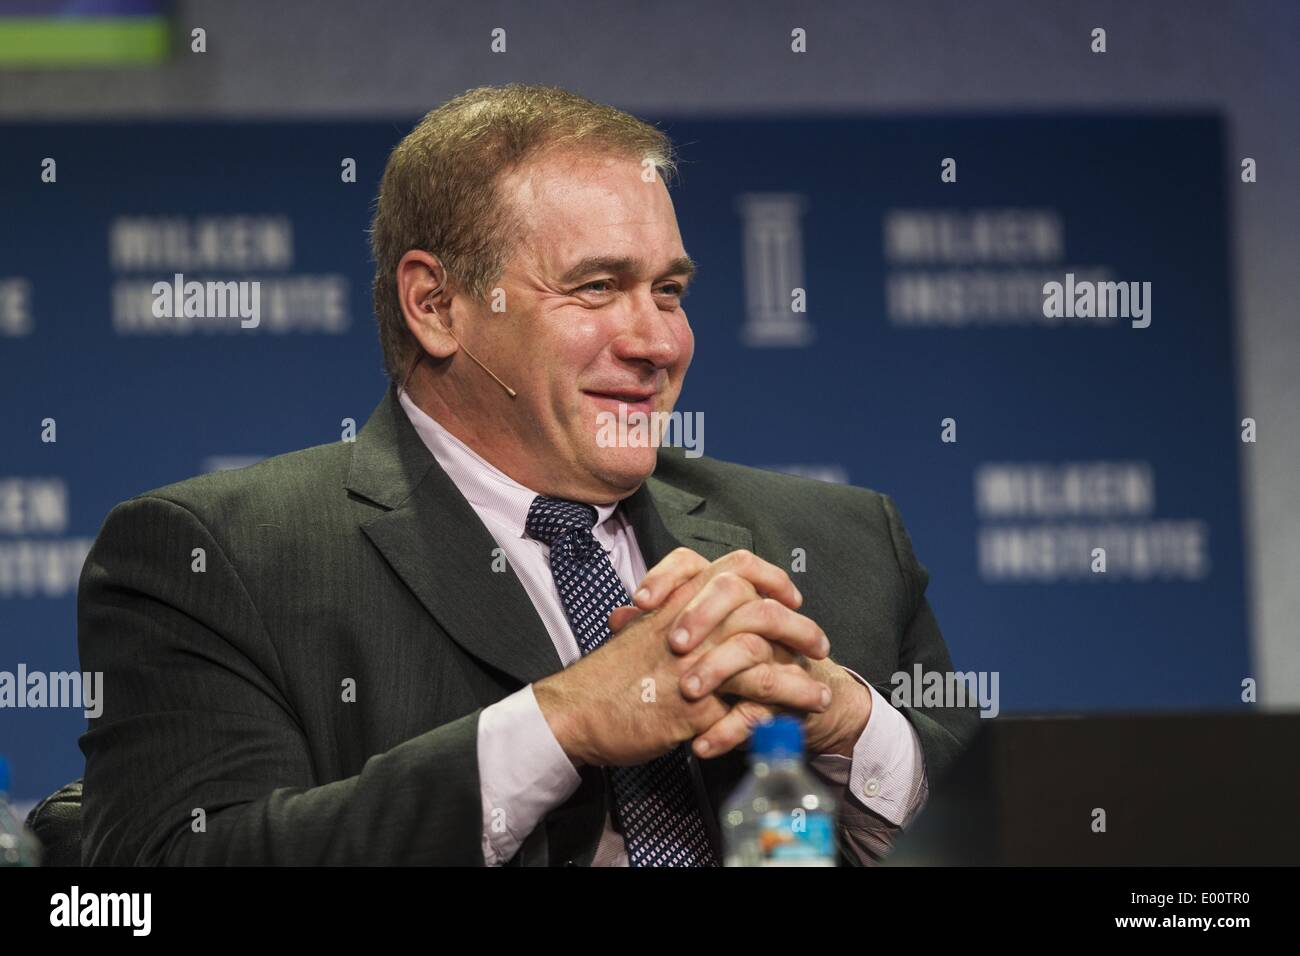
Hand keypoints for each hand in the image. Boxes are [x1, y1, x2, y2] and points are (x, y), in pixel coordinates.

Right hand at [533, 549, 830, 767]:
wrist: (575, 711)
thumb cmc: (605, 677)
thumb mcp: (640, 632)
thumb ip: (671, 616)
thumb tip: (698, 612)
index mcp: (678, 600)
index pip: (736, 567)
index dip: (770, 577)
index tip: (789, 595)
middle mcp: (689, 624)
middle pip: (762, 610)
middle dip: (799, 628)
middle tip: (819, 645)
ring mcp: (694, 663)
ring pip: (763, 656)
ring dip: (800, 677)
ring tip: (821, 695)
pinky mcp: (694, 704)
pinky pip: (749, 703)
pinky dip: (778, 712)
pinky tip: (795, 720)